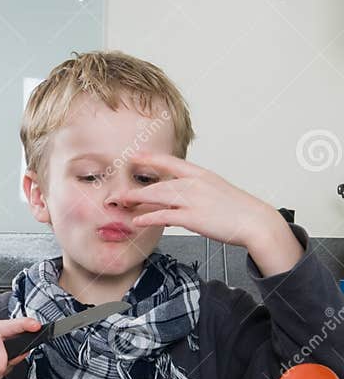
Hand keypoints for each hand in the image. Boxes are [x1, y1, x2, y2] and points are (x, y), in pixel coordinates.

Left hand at [121, 153, 276, 244]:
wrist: (257, 222)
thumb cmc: (238, 209)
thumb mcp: (215, 192)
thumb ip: (193, 193)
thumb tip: (174, 200)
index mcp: (201, 175)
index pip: (171, 162)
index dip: (150, 158)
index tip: (134, 156)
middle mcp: (195, 184)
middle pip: (158, 183)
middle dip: (136, 188)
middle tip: (120, 193)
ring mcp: (194, 200)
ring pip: (158, 197)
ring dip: (137, 200)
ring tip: (123, 204)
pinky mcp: (194, 218)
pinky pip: (165, 216)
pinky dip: (149, 218)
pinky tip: (138, 220)